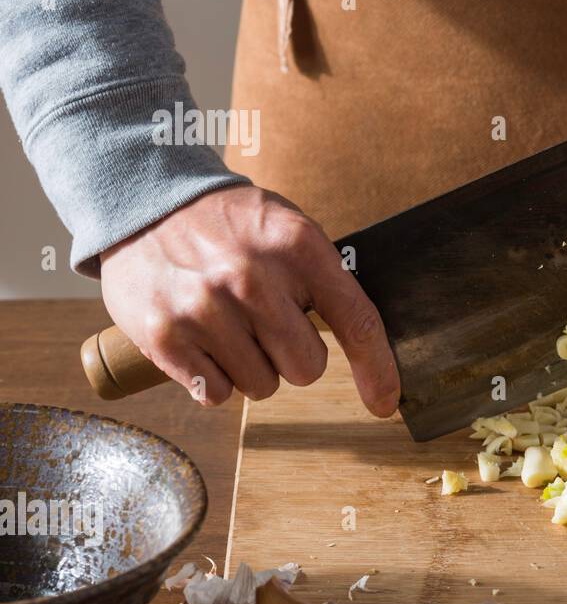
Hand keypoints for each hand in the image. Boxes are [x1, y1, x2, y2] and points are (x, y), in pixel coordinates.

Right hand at [99, 184, 399, 414]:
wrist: (144, 201)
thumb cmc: (229, 224)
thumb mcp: (288, 229)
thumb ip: (326, 280)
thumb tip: (372, 348)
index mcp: (297, 248)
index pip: (357, 322)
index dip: (378, 370)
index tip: (385, 402)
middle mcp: (252, 278)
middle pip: (307, 368)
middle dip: (293, 356)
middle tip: (266, 324)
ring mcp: (205, 308)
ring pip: (262, 386)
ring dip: (251, 367)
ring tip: (229, 324)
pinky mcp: (164, 335)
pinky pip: (216, 395)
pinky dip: (213, 379)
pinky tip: (201, 340)